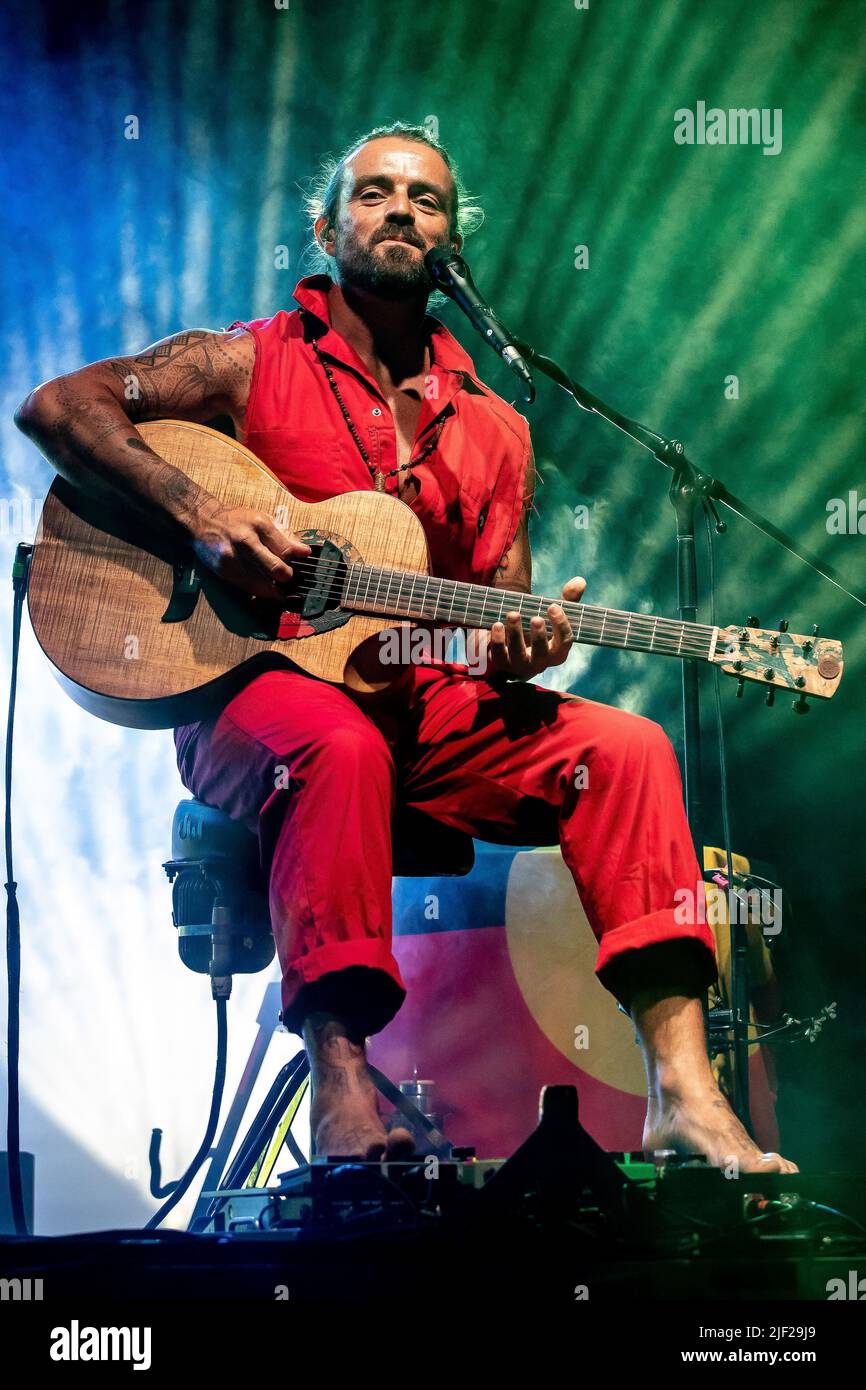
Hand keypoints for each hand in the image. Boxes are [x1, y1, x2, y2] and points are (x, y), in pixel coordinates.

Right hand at [188, 502, 311, 599]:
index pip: (286, 549)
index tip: (306, 560)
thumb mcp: (261, 519)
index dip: (300, 558)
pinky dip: (262, 592)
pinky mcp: (224, 571)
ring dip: (277, 591)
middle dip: (288, 578)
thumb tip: (304, 552)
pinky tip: (270, 592)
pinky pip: (248, 588)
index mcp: (258, 524)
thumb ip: (283, 536)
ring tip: (286, 593)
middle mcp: (245, 541)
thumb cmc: (237, 520)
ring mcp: (232, 558)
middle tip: (293, 579)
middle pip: (275, 568)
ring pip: (262, 584)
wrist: (203, 521)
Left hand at [486, 576, 585, 678]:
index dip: (560, 624)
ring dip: (515, 633)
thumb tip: (580, 580)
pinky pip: (499, 655)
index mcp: (558, 651)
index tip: (553, 606)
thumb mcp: (554, 617)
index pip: (564, 641)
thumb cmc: (540, 631)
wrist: (514, 652)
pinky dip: (498, 640)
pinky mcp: (502, 664)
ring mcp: (520, 664)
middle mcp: (541, 661)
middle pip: (542, 651)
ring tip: (513, 614)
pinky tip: (497, 624)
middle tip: (536, 618)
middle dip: (539, 635)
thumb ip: (567, 600)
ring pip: (518, 653)